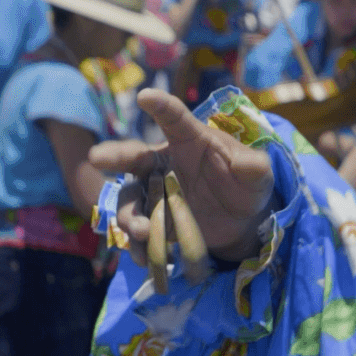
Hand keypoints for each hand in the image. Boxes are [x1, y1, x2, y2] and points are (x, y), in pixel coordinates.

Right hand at [93, 89, 275, 262]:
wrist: (242, 221)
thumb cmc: (246, 185)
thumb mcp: (258, 175)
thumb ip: (254, 167)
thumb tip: (251, 164)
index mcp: (189, 140)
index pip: (174, 118)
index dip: (160, 106)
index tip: (145, 96)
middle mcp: (163, 163)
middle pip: (133, 156)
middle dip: (113, 155)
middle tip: (97, 157)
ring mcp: (155, 193)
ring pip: (130, 199)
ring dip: (129, 215)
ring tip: (141, 231)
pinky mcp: (155, 221)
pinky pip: (138, 231)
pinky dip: (138, 245)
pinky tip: (145, 259)